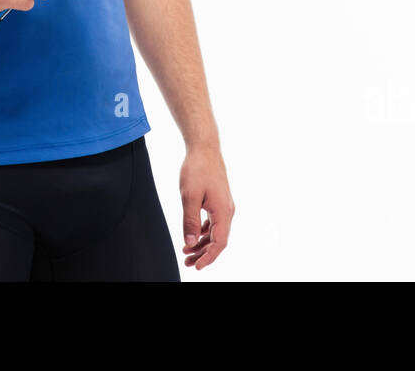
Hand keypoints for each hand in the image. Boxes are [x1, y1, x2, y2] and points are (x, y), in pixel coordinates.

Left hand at [179, 143, 233, 269]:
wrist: (205, 148)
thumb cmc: (197, 169)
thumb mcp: (189, 197)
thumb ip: (190, 221)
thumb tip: (190, 243)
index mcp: (223, 212)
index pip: (219, 243)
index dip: (208, 257)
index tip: (196, 266)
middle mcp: (228, 211)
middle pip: (219, 240)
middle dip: (204, 254)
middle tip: (187, 263)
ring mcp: (224, 206)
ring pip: (216, 232)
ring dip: (203, 244)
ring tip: (187, 251)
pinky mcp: (219, 201)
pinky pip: (214, 222)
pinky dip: (204, 232)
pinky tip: (194, 235)